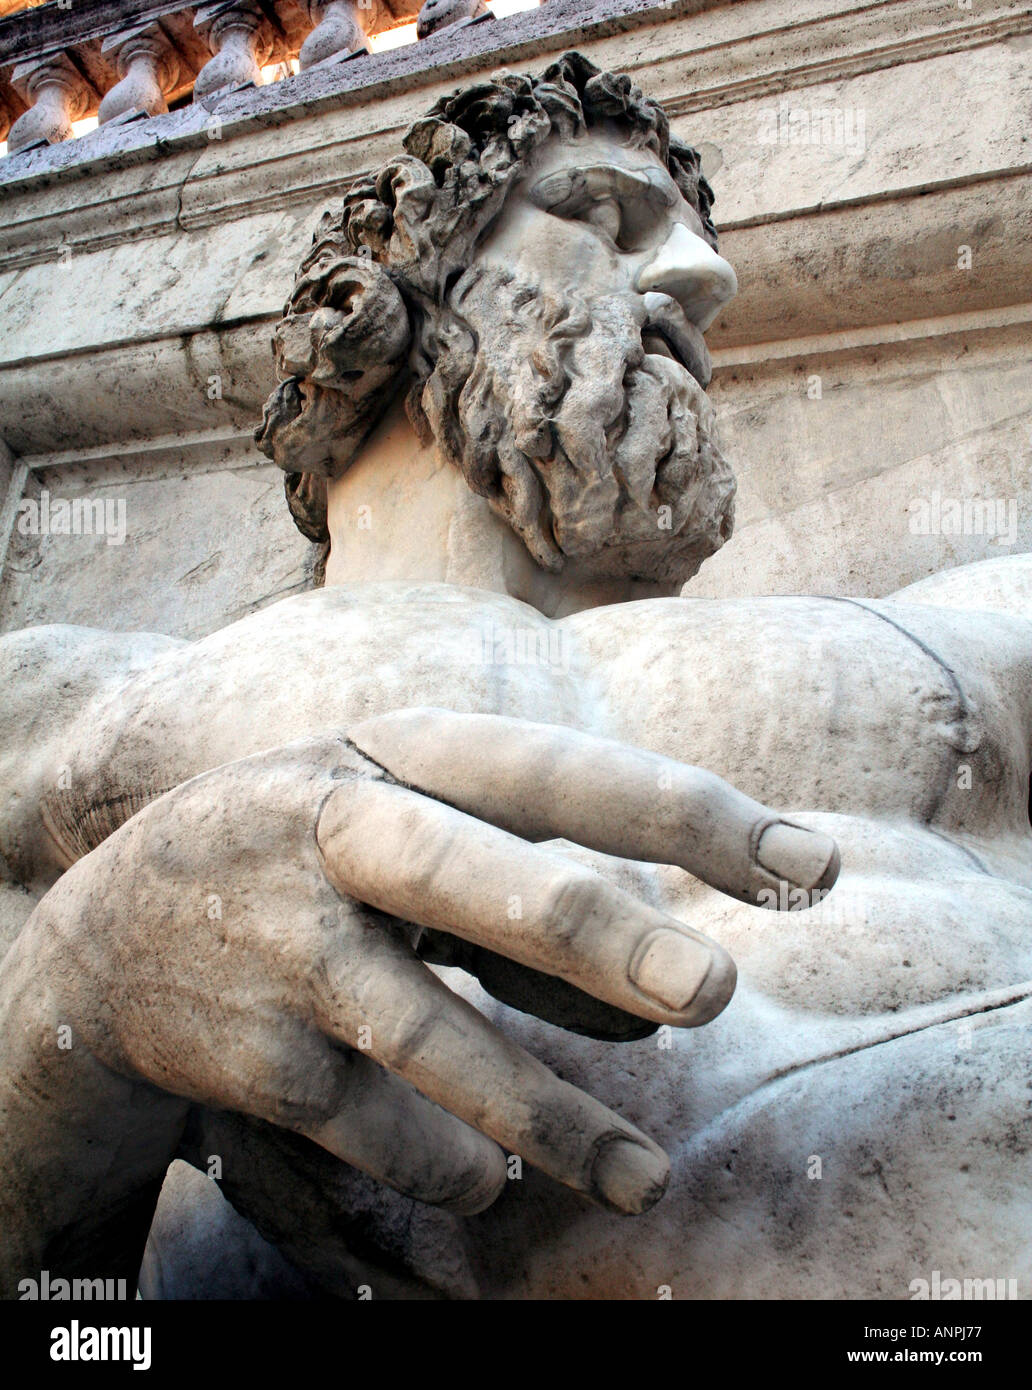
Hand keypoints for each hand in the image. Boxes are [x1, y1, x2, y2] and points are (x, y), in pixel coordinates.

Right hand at [3, 710, 838, 1267]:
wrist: (113, 931)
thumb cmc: (316, 869)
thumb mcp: (416, 845)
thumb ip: (534, 911)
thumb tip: (666, 1011)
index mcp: (400, 755)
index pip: (564, 774)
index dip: (691, 815)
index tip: (813, 865)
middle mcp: (340, 830)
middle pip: (491, 881)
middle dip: (605, 937)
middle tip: (714, 992)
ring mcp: (290, 943)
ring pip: (435, 1040)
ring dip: (549, 1120)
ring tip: (642, 1177)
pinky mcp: (252, 1054)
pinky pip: (379, 1129)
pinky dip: (448, 1165)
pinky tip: (485, 1181)